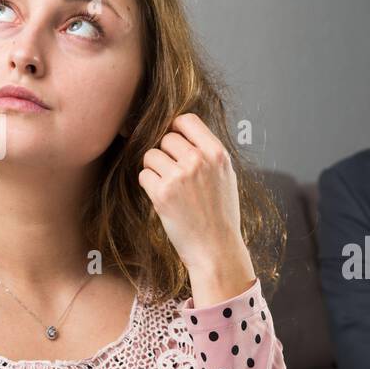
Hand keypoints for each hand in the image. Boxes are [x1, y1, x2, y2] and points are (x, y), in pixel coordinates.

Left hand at [139, 112, 254, 304]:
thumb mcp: (226, 176)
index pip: (187, 120)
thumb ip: (207, 153)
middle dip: (165, 154)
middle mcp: (198, 161)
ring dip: (155, 169)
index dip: (176, 129)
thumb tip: (180, 133)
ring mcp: (179, 177)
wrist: (216, 249)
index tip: (176, 144)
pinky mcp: (162, 194)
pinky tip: (163, 198)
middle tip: (174, 174)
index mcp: (217, 154)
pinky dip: (148, 185)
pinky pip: (143, 175)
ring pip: (151, 155)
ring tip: (170, 187)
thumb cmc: (221, 215)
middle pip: (165, 138)